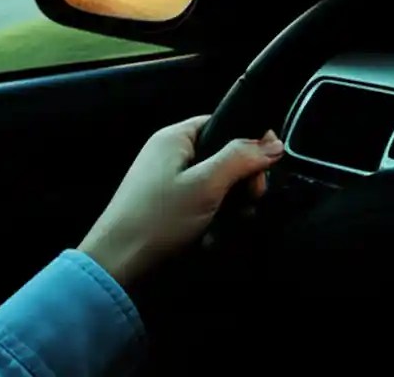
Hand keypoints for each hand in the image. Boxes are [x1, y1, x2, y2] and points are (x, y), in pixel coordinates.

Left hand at [78, 115, 283, 286]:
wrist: (117, 268)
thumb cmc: (158, 219)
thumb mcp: (206, 184)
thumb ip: (242, 158)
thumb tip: (275, 143)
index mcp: (175, 138)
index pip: (224, 124)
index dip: (248, 143)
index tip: (262, 169)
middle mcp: (172, 156)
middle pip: (226, 157)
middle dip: (243, 181)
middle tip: (249, 201)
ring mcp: (170, 184)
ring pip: (220, 185)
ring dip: (231, 206)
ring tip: (228, 224)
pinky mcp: (172, 210)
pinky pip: (206, 206)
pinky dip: (215, 221)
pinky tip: (213, 237)